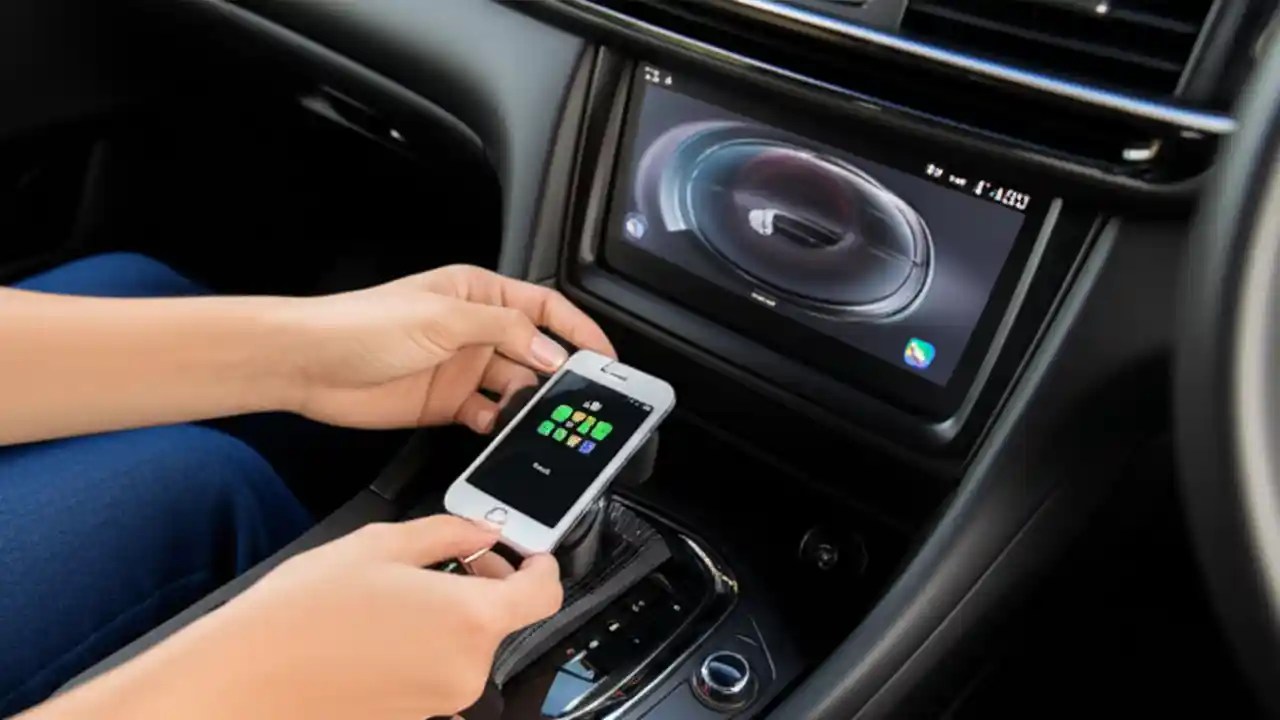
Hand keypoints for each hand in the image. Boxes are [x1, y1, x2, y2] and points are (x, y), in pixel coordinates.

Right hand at [27, 516, 562, 719]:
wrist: (245, 679)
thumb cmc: (304, 613)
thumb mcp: (382, 545)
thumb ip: (449, 534)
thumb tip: (483, 532)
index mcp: (471, 621)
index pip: (545, 594)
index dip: (540, 565)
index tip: (525, 551)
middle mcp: (466, 670)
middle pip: (503, 620)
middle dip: (486, 584)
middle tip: (449, 560)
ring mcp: (441, 702)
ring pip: (469, 645)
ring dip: (452, 614)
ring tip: (399, 593)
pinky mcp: (414, 718)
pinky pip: (439, 672)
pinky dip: (428, 646)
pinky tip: (383, 628)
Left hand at [278, 264, 614, 431]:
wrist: (307, 364)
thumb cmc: (360, 324)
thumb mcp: (441, 318)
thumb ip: (503, 331)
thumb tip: (550, 350)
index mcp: (477, 295)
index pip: (544, 309)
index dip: (578, 329)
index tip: (604, 356)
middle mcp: (474, 330)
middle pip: (535, 351)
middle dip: (559, 374)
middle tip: (580, 399)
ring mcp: (461, 368)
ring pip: (515, 388)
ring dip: (529, 404)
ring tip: (543, 420)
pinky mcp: (446, 404)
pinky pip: (488, 416)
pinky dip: (499, 426)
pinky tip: (500, 430)